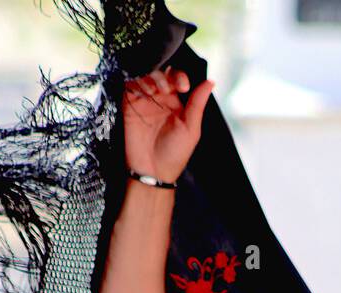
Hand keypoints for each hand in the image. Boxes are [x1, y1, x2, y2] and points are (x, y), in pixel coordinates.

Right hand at [122, 66, 214, 184]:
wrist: (152, 171)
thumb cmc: (175, 153)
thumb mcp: (191, 129)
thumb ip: (197, 104)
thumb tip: (211, 81)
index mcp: (176, 102)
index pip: (177, 78)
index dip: (179, 76)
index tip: (183, 86)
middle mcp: (160, 98)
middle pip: (160, 72)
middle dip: (164, 75)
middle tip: (167, 89)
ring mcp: (144, 100)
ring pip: (145, 74)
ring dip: (151, 77)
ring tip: (155, 90)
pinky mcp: (129, 104)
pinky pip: (130, 84)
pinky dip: (136, 81)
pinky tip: (144, 90)